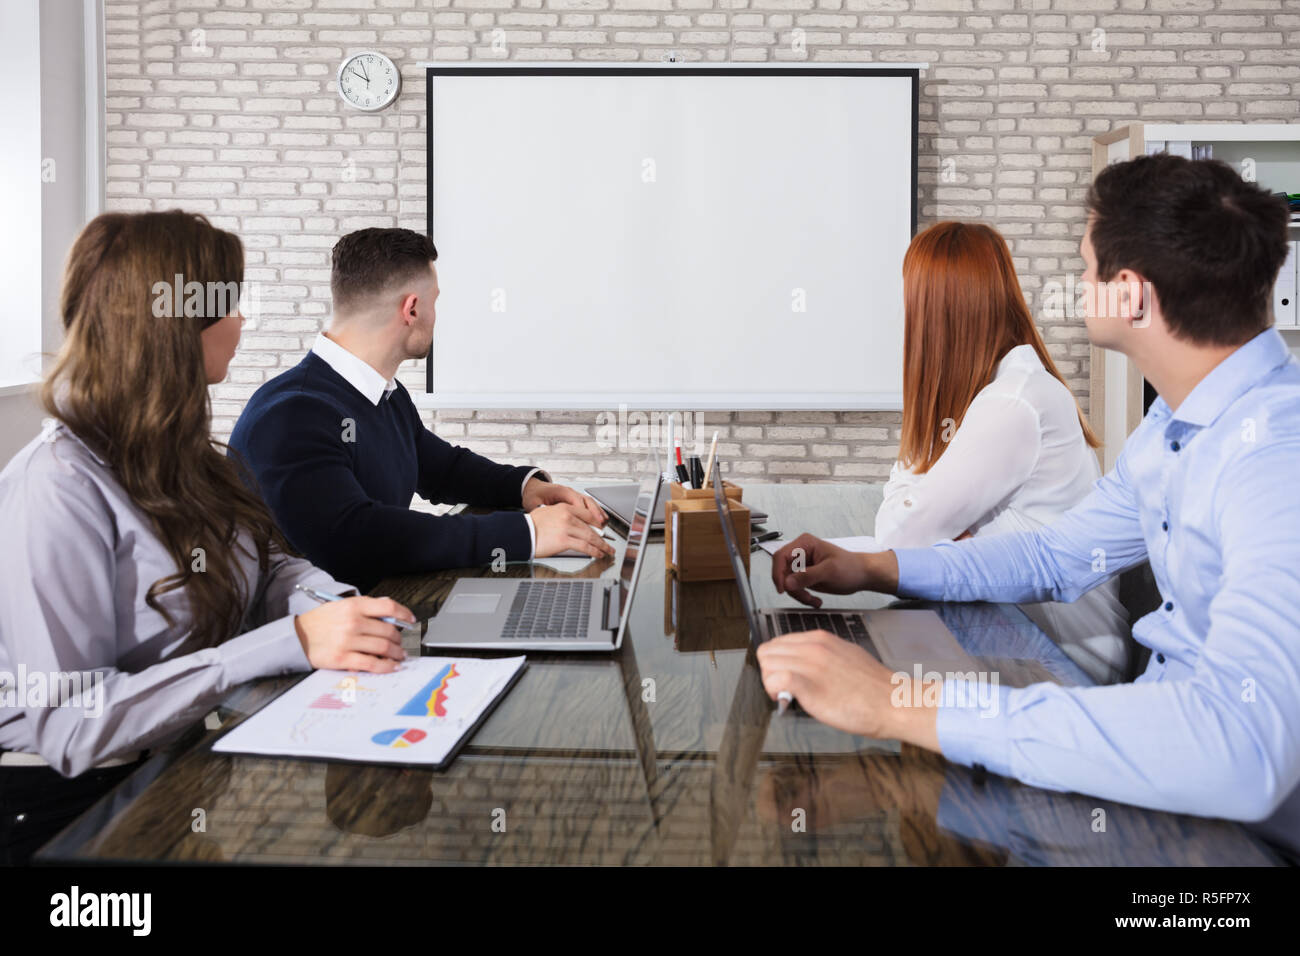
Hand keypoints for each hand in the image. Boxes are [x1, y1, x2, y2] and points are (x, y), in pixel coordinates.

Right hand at [294, 596, 411, 672]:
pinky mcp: (343, 658)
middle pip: (389, 630)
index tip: (411, 620)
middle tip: (401, 643)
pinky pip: (372, 663)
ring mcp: (348, 641)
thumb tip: (391, 614)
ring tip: (399, 655)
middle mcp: (353, 622)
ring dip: (396, 653)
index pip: (388, 607)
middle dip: (399, 639)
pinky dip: (386, 666)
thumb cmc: (320, 622)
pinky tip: (392, 666)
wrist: (296, 637)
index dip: (404, 613)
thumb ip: (365, 608)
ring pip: (383, 647)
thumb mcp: (341, 606)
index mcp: (353, 606)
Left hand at [522, 477, 606, 527]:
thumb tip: (546, 518)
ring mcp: (574, 495)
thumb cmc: (534, 495)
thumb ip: (541, 510)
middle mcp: (570, 492)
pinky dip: (596, 512)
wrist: (533, 488)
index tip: (588, 522)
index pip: (576, 501)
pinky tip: (601, 519)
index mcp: (561, 491)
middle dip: (595, 513)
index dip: (584, 512)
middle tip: (600, 524)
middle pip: (586, 501)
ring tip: (604, 523)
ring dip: (598, 512)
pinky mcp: (575, 500)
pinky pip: (588, 505)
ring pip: (590, 502)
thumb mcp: (534, 503)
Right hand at [532, 502, 615, 558]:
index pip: (587, 514)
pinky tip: (598, 554)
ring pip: (591, 536)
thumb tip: (570, 523)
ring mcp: (567, 528)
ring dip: (602, 545)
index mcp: (564, 508)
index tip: (602, 528)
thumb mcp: (547, 513)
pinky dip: (594, 551)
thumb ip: (561, 515)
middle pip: (591, 527)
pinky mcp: (565, 540)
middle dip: (602, 536)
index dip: (597, 522)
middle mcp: (568, 516)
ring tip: (607, 551)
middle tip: (608, 543)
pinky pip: (585, 546)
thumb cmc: (530, 526)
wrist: (521, 533)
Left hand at [756, 630, 938, 749]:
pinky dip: (775, 691)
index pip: (777, 643)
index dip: (777, 663)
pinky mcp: (809, 685)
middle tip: (784, 690)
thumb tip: (803, 665)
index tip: (785, 678)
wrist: (893, 703)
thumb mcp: (845, 656)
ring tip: (787, 696)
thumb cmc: (873, 688)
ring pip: (767, 664)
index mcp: (820, 639)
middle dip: (770, 672)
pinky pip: (775, 680)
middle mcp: (813, 647)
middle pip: (767, 652)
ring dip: (771, 683)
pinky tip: (787, 700)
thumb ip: (821, 656)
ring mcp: (810, 664)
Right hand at [769, 533, 897, 606]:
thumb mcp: (829, 571)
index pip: (781, 556)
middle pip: (782, 571)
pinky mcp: (804, 576)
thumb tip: (787, 583)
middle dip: (792, 587)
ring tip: (814, 600)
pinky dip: (802, 596)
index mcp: (804, 543)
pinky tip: (815, 600)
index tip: (783, 588)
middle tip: (805, 597)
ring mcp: (801, 565)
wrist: (862, 575)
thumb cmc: (851, 567)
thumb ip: (807, 576)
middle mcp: (800, 552)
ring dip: (799, 594)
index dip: (777, 573)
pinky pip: (795, 588)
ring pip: (787, 582)